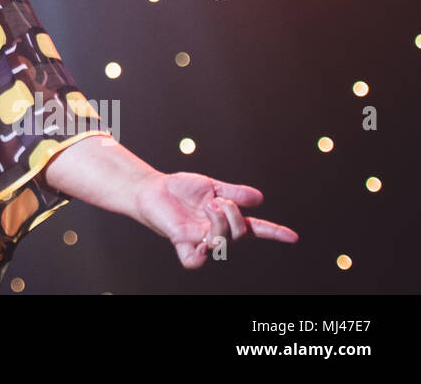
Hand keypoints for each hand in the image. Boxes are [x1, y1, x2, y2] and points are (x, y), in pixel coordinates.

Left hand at [132, 171, 298, 269]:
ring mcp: (199, 239)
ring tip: (207, 206)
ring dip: (219, 221)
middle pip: (239, 234)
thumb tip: (260, 199)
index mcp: (226, 219)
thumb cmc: (182, 189)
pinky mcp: (181, 243)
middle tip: (218, 200)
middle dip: (234, 214)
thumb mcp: (211, 186)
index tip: (293, 237)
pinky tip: (198, 239)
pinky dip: (199, 255)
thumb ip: (235, 193)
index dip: (274, 233)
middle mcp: (216, 232)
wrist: (153, 188)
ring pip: (221, 243)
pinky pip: (193, 261)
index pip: (255, 229)